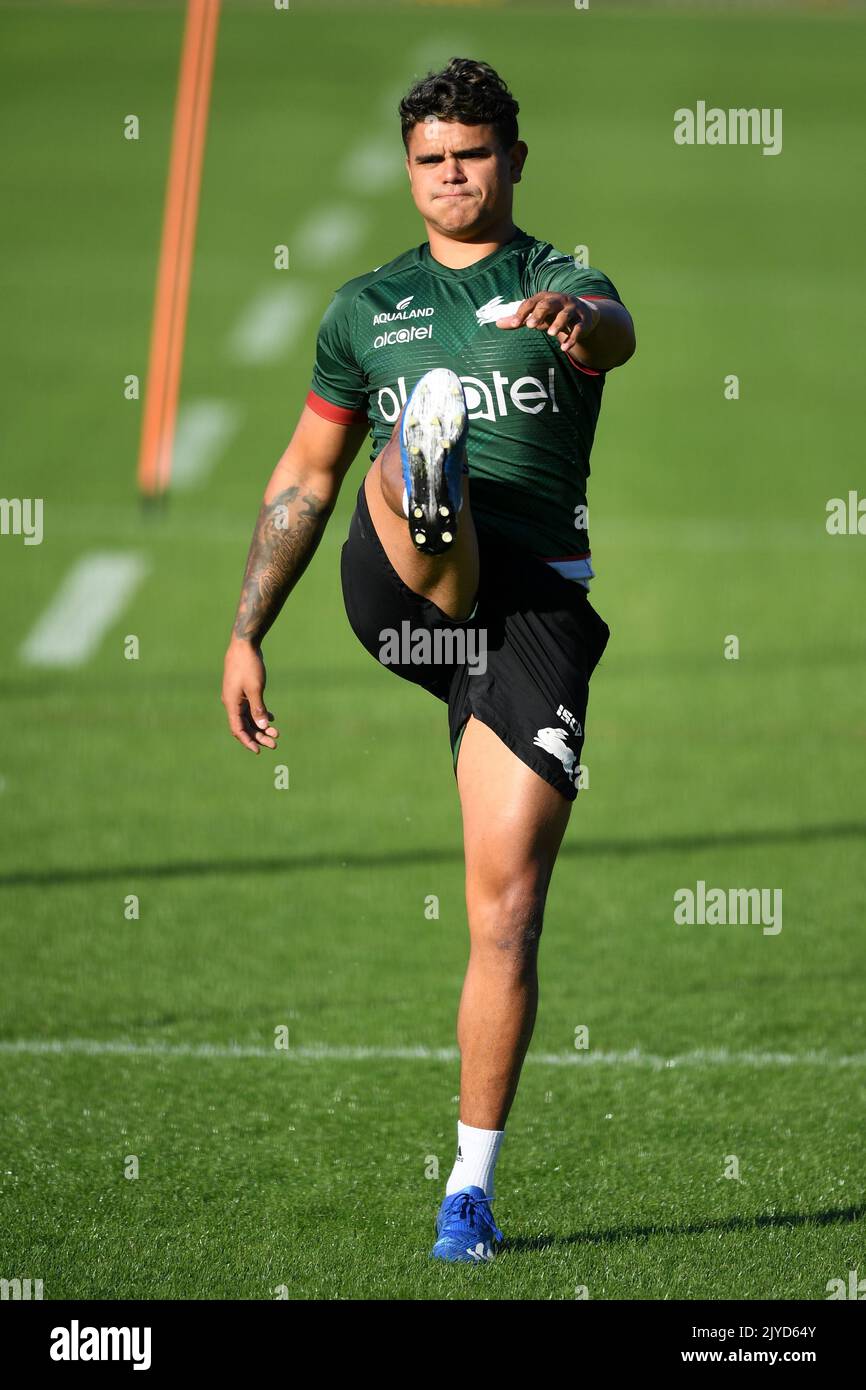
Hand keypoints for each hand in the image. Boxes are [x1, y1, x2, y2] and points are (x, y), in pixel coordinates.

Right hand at [221, 637, 278, 753]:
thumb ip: (258, 709)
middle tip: (274, 744)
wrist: (244, 645)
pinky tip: (271, 717)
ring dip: (261, 726)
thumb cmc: (248, 665)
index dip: (248, 741)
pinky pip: (250, 707)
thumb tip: (262, 727)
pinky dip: (260, 714)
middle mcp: (232, 702)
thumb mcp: (256, 688)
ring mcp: (237, 697)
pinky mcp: (243, 690)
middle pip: (245, 725)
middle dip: (259, 736)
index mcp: (232, 704)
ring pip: (249, 717)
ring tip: (276, 733)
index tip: (258, 751)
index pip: (238, 729)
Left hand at [496, 292, 600, 353]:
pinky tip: (565, 348)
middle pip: (547, 304)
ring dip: (558, 324)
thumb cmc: (553, 314)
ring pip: (565, 314)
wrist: (582, 314)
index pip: (530, 303)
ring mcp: (572, 310)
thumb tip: (497, 323)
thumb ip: (518, 320)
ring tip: (550, 334)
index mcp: (544, 298)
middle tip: (530, 325)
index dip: (522, 313)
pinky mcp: (582, 321)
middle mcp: (559, 300)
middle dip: (539, 313)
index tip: (513, 324)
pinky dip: (572, 338)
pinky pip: (578, 329)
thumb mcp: (536, 316)